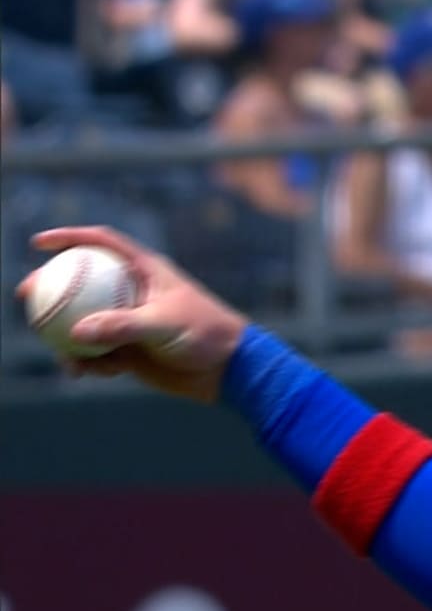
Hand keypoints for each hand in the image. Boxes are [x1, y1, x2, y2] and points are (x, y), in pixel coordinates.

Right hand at [16, 226, 248, 401]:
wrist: (227, 369)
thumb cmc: (205, 335)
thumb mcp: (165, 325)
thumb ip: (122, 325)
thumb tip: (76, 332)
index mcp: (146, 271)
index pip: (103, 243)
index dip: (70, 237)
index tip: (39, 243)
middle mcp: (134, 292)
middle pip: (82, 282)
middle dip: (51, 287)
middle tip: (26, 296)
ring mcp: (129, 321)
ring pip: (83, 321)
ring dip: (66, 337)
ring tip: (65, 356)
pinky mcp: (129, 349)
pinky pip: (95, 352)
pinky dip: (87, 362)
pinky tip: (89, 373)